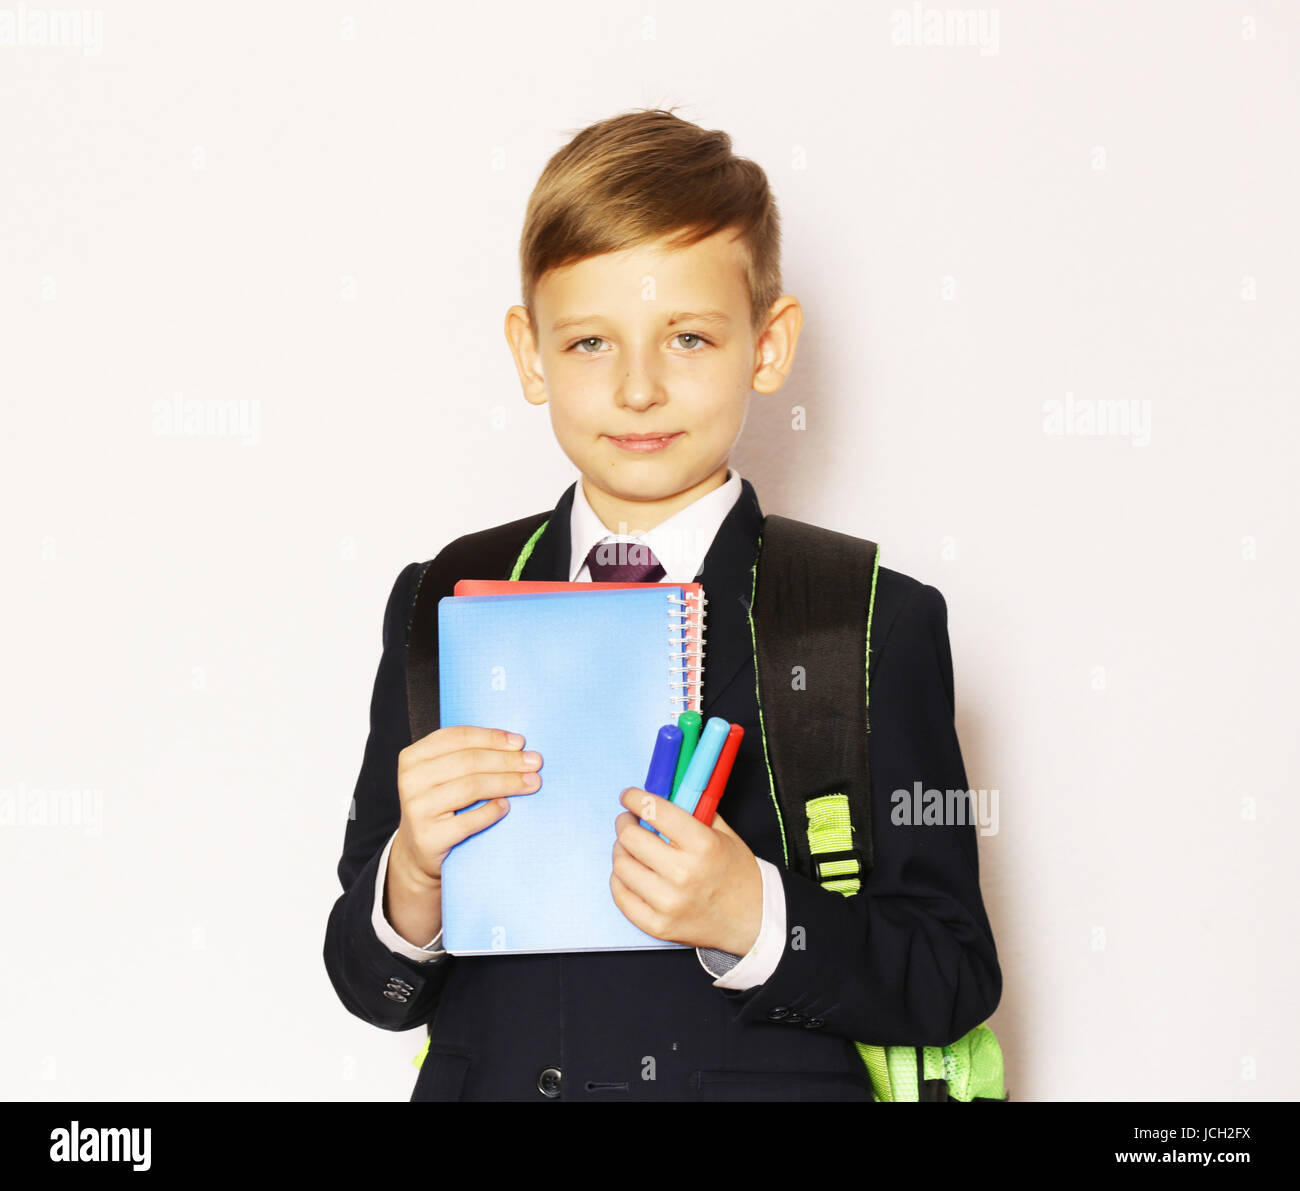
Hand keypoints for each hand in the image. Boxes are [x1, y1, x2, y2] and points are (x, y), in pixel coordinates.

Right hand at [392, 724, 541, 886]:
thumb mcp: (445, 775)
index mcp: (413, 757)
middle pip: (467, 762)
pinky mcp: (428, 837)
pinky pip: (468, 821)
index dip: (491, 737)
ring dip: (506, 783)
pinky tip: (507, 807)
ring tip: (532, 783)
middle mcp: (410, 780)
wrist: (420, 852)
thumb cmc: (442, 805)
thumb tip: (518, 746)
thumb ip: (470, 756)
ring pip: (470, 787)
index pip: (456, 738)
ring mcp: (417, 809)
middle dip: (506, 760)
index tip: (520, 742)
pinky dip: (491, 811)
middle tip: (535, 762)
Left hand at [609, 790, 761, 954]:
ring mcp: (669, 903)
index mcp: (703, 845)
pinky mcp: (658, 926)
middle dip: (625, 823)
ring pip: (621, 866)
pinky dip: (620, 880)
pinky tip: (630, 872)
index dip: (635, 798)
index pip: (655, 811)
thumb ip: (694, 810)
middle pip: (631, 838)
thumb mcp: (724, 834)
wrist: (752, 921)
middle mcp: (684, 874)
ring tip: (630, 848)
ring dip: (621, 851)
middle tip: (629, 821)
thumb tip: (663, 792)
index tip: (629, 796)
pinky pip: (621, 897)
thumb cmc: (737, 873)